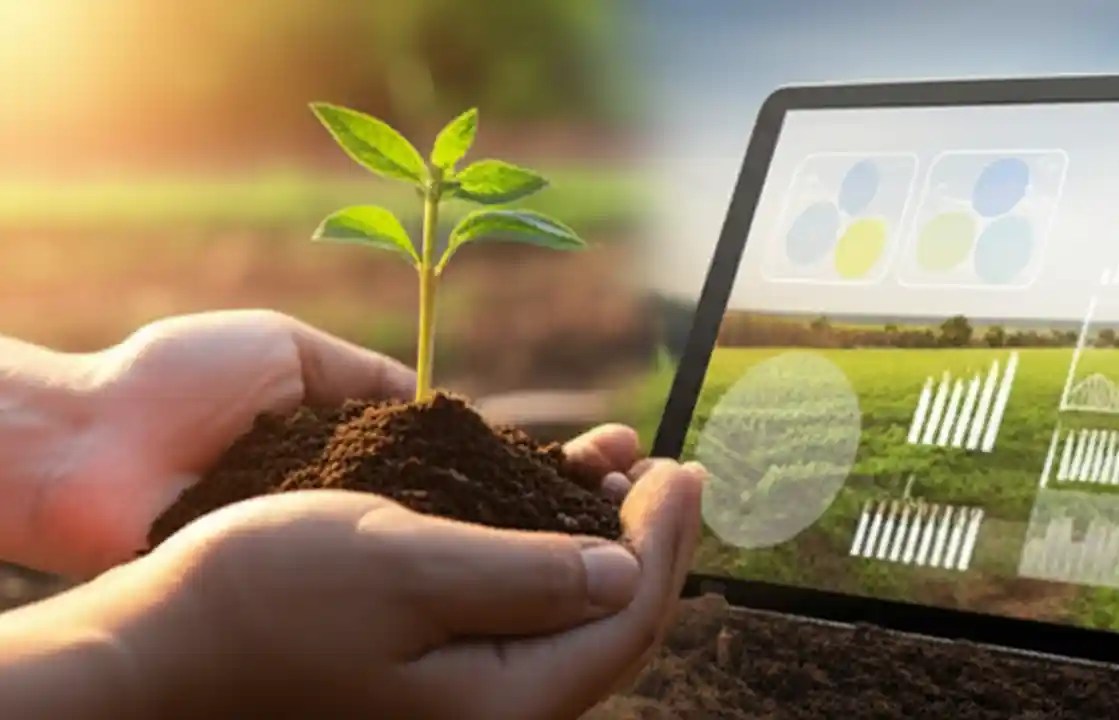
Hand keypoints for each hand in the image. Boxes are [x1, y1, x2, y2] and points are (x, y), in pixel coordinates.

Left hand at [24, 309, 639, 577]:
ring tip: (630, 518)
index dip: (565, 468)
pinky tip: (558, 574)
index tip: (623, 451)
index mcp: (379, 462)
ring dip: (566, 548)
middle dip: (588, 509)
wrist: (89, 440)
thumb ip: (380, 387)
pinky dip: (502, 588)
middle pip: (509, 529)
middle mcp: (381, 524)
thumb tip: (462, 413)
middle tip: (649, 485)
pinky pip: (433, 599)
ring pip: (487, 571)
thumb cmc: (180, 385)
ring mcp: (358, 569)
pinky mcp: (330, 602)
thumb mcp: (295, 356)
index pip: (497, 474)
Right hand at [103, 459, 702, 719]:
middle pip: (611, 630)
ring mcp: (462, 706)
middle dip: (649, 544)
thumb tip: (625, 568)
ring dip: (604, 548)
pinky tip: (549, 516)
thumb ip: (527, 576)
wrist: (158, 647)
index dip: (668, 539)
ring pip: (569, 624)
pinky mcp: (432, 681)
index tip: (685, 467)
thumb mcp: (404, 565)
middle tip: (667, 470)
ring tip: (619, 477)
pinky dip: (552, 566)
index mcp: (500, 708)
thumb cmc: (265, 596)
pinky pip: (522, 626)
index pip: (627, 621)